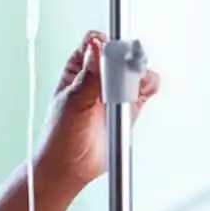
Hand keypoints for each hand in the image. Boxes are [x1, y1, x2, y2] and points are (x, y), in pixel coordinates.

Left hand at [40, 30, 160, 187]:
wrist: (70, 168)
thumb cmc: (60, 135)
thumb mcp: (72, 102)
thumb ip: (89, 76)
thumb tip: (96, 46)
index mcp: (78, 69)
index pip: (95, 42)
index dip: (106, 44)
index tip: (111, 54)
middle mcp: (98, 76)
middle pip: (121, 52)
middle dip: (127, 57)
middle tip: (125, 71)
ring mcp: (115, 90)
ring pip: (137, 68)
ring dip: (140, 71)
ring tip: (132, 84)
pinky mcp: (130, 106)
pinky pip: (147, 88)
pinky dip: (149, 85)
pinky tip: (143, 90)